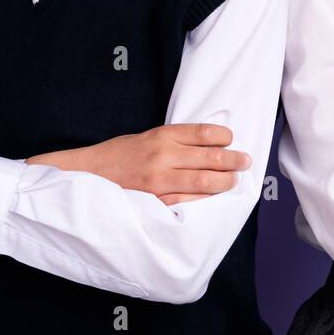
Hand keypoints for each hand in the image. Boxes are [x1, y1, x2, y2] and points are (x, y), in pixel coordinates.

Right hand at [29, 123, 250, 205]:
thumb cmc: (119, 155)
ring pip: (203, 182)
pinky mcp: (155, 201)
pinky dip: (205, 200)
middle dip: (233, 161)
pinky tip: (214, 199)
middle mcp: (162, 156)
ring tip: (234, 181)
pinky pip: (188, 202)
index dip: (223, 136)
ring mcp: (159, 181)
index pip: (203, 132)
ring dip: (224, 182)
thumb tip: (208, 144)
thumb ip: (174, 140)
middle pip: (210, 158)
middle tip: (245, 162)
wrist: (88, 175)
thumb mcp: (146, 137)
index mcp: (161, 135)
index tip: (232, 140)